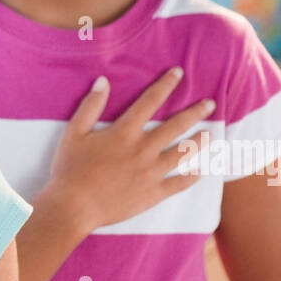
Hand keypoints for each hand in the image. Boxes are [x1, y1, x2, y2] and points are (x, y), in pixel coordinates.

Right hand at [46, 67, 214, 235]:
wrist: (73, 207)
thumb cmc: (69, 169)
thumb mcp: (74, 132)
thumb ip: (90, 105)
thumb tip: (103, 81)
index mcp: (124, 132)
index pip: (150, 101)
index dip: (166, 85)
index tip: (179, 73)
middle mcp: (143, 149)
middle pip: (175, 126)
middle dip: (195, 112)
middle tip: (210, 104)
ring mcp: (151, 173)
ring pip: (182, 153)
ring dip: (198, 142)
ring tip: (210, 134)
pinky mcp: (153, 194)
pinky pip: (178, 184)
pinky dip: (191, 177)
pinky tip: (200, 171)